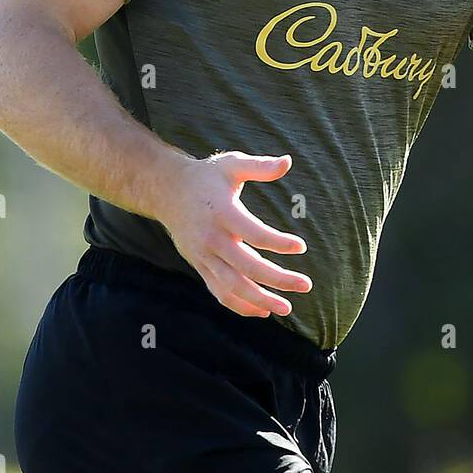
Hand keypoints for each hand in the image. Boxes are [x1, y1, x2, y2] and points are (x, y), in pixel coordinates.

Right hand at [159, 151, 311, 317]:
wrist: (166, 191)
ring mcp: (203, 256)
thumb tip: (288, 161)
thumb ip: (260, 166)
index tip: (301, 247)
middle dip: (277, 279)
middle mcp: (211, 238)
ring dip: (260, 300)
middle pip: (247, 267)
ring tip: (286, 308)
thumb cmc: (206, 176)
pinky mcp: (199, 266)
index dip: (278, 243)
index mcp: (222, 212)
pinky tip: (263, 311)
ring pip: (232, 286)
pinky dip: (240, 305)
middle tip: (306, 285)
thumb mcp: (232, 164)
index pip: (253, 233)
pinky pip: (219, 292)